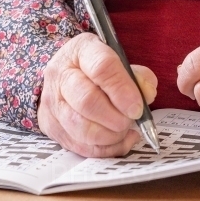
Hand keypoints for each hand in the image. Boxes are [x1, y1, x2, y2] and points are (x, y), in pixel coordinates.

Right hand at [38, 32, 156, 156]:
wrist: (64, 76)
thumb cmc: (96, 67)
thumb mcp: (117, 59)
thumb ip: (137, 75)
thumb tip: (147, 93)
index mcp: (80, 51)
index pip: (102, 68)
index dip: (122, 90)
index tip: (137, 106)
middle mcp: (60, 75)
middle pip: (87, 101)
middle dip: (116, 117)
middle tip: (131, 120)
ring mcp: (53, 103)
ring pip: (81, 128)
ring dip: (110, 136)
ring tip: (124, 130)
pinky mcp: (52, 128)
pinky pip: (80, 147)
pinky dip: (105, 149)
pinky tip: (118, 140)